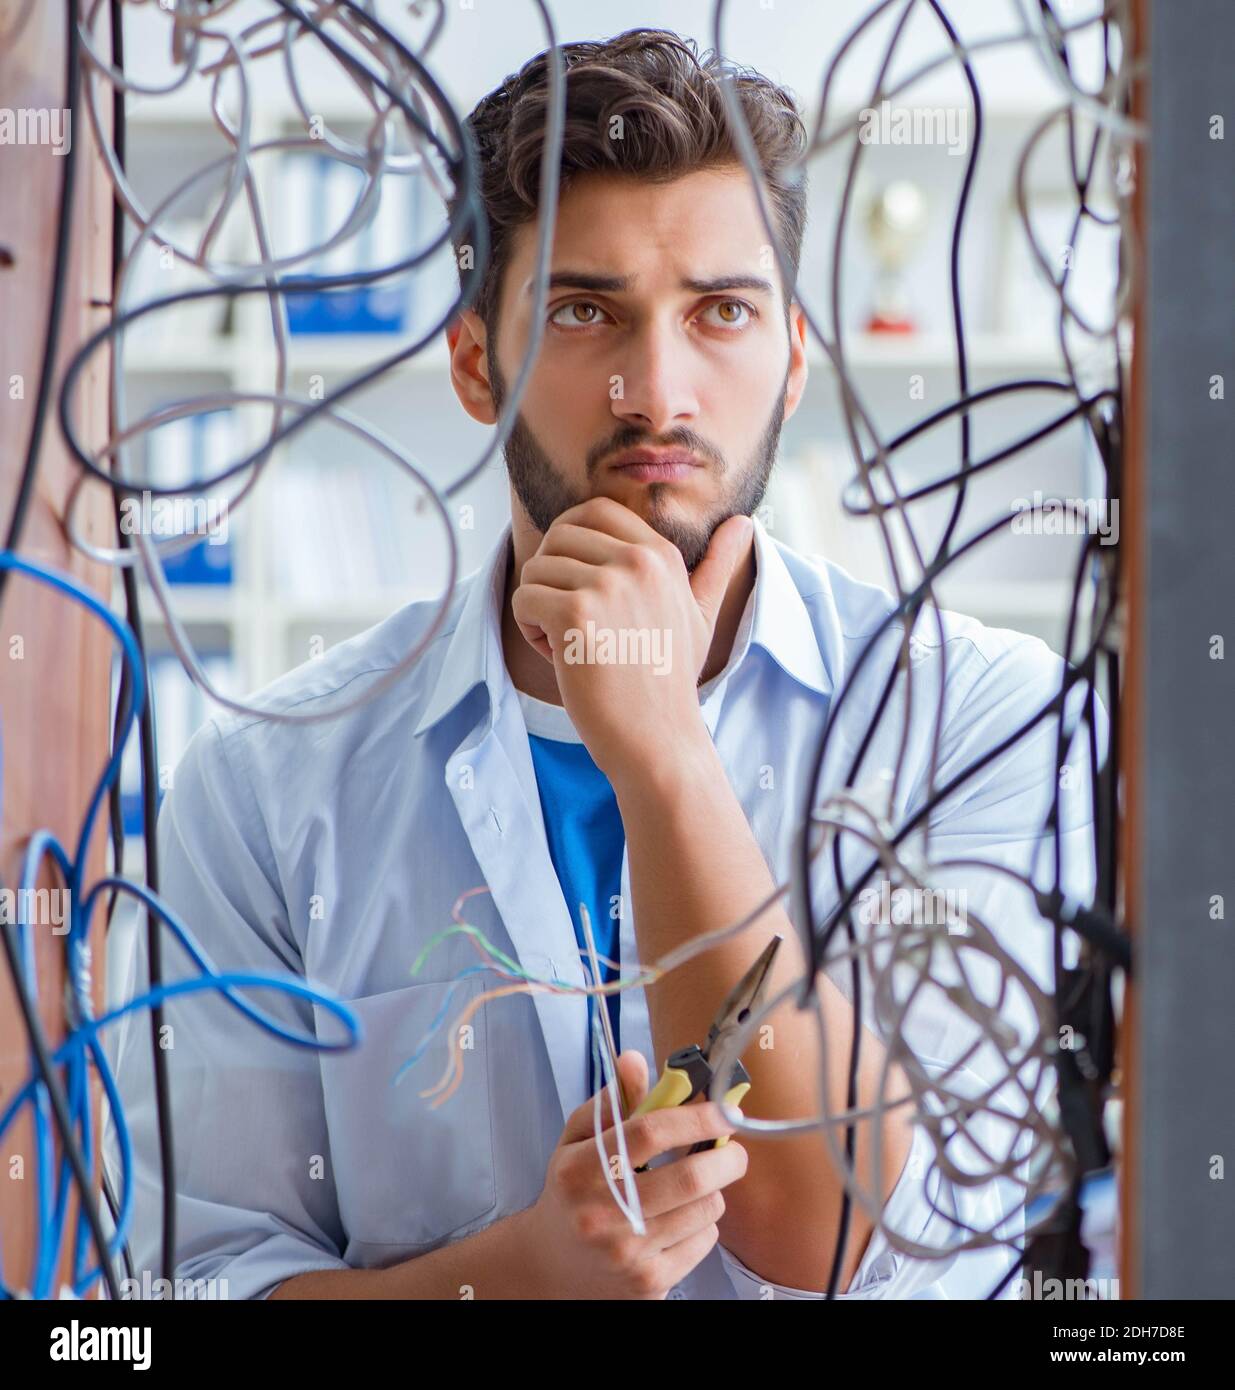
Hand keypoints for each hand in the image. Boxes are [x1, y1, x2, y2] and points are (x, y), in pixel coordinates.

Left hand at [510, 497, 752, 780]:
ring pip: (535, 570)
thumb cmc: (671, 681)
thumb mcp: (700, 615)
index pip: (594, 510)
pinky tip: (561, 658)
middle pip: (557, 536)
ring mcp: (608, 585)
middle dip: (552, 578)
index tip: (581, 586)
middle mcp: (638, 561)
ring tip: (573, 646)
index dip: (572, 544)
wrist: (659, 740)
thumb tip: (744, 523)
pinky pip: (524, 599)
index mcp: (662, 554)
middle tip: (575, 624)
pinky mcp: (576, 614)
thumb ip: (717, 566)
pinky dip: (529, 630)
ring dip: (540, 610)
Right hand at [521, 1049, 748, 1298]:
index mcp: (579, 1168)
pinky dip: (704, 1224)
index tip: (723, 1109)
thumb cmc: (572, 1192)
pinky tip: (680, 1220)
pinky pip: (703, 1242)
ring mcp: (626, 1253)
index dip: (694, 1116)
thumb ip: (610, 1101)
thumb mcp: (578, 1140)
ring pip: (705, 1210)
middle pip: (689, 1177)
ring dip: (713, 1191)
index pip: (649, 1133)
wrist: (551, 1265)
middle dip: (726, 1157)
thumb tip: (635, 1060)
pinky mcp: (648, 1283)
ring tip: (696, 1186)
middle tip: (733, 1149)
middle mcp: (601, 1213)